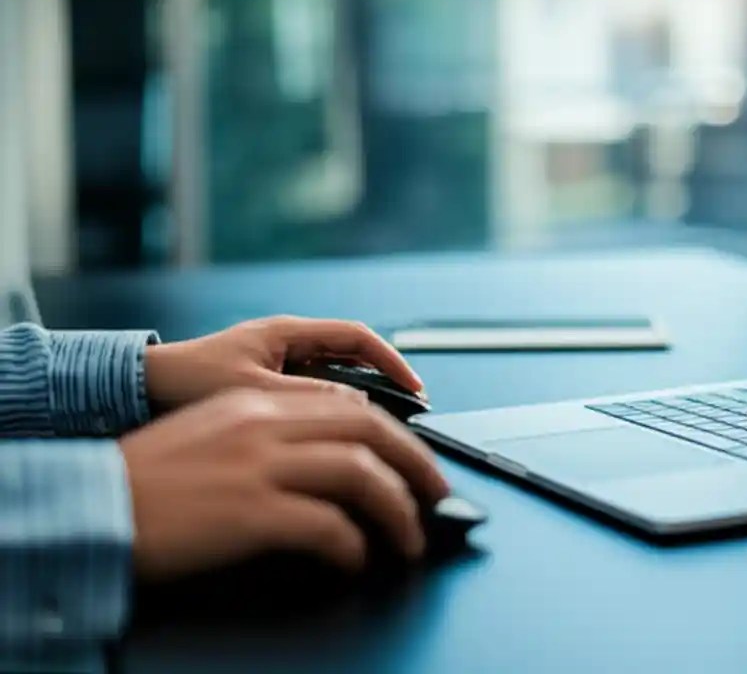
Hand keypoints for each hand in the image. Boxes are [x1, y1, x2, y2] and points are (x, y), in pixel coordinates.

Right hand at [119, 388, 449, 580]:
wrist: (92, 507)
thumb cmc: (146, 481)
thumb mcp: (211, 432)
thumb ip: (266, 432)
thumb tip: (322, 457)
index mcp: (256, 402)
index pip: (348, 403)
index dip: (392, 430)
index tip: (411, 455)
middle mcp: (264, 424)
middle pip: (371, 429)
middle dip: (417, 463)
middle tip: (437, 494)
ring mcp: (260, 466)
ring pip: (362, 474)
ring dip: (398, 511)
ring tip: (409, 539)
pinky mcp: (251, 511)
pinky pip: (329, 526)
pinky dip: (353, 546)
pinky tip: (355, 560)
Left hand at [143, 316, 424, 411]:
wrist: (132, 393)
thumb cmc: (184, 382)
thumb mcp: (253, 390)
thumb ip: (307, 396)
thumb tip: (357, 404)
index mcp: (286, 333)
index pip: (357, 338)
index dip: (392, 362)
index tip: (415, 389)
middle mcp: (286, 344)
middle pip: (353, 359)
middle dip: (385, 383)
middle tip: (409, 413)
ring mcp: (277, 366)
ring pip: (336, 380)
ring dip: (362, 402)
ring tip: (382, 430)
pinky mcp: (266, 390)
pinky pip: (314, 398)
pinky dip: (335, 414)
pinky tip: (341, 439)